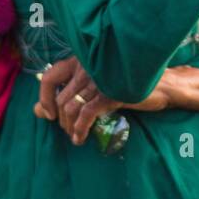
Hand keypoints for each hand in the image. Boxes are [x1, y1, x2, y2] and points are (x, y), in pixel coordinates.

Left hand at [34, 57, 169, 143]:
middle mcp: (88, 66)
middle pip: (60, 98)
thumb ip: (64, 96)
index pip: (50, 76)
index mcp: (82, 60)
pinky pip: (86, 115)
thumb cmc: (126, 85)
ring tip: (75, 136)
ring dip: (69, 127)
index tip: (48, 114)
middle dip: (60, 119)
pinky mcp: (110, 93)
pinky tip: (81, 139)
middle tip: (67, 129)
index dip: (44, 98)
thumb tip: (37, 111)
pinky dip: (80, 130)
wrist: (161, 86)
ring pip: (70, 108)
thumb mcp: (94, 88)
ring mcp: (99, 80)